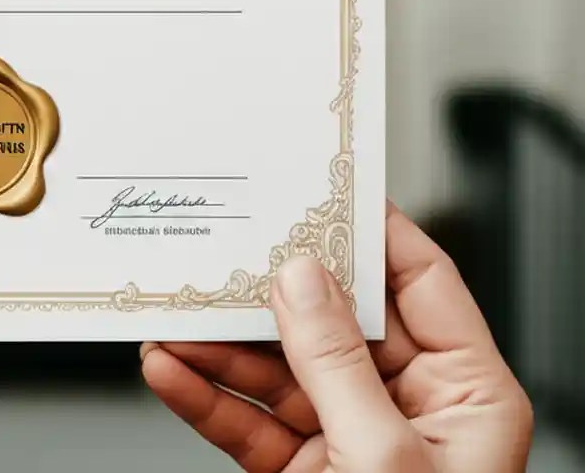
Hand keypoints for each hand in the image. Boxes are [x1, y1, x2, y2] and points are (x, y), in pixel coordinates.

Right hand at [141, 202, 532, 471]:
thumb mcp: (382, 458)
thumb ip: (336, 364)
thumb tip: (303, 281)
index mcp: (464, 393)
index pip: (418, 283)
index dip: (370, 231)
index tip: (320, 187)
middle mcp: (407, 410)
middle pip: (330, 322)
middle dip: (268, 293)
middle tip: (222, 249)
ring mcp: (349, 441)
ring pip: (275, 371)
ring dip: (218, 347)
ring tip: (169, 319)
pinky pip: (246, 422)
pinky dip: (203, 397)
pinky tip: (168, 371)